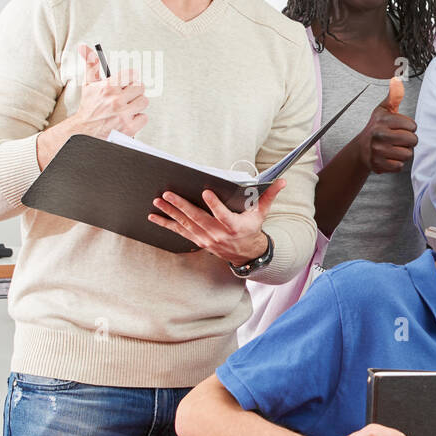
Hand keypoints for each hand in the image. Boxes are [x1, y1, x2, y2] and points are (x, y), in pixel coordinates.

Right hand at [37, 45, 147, 168]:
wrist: (84, 132)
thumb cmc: (89, 107)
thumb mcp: (88, 84)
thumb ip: (90, 64)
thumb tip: (84, 47)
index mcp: (108, 88)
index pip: (132, 74)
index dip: (130, 77)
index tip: (127, 81)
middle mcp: (116, 100)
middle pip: (140, 87)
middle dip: (134, 91)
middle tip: (126, 95)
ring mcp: (124, 115)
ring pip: (144, 102)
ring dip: (137, 104)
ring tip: (127, 107)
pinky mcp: (129, 128)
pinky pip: (144, 117)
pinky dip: (138, 118)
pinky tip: (128, 118)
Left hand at [149, 178, 286, 265]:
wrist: (246, 253)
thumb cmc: (252, 229)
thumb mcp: (261, 213)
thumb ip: (269, 196)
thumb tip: (282, 181)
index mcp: (234, 226)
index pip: (223, 215)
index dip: (215, 204)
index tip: (206, 192)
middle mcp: (218, 234)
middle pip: (198, 218)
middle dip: (182, 205)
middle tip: (168, 194)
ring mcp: (206, 239)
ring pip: (186, 224)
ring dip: (171, 212)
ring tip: (158, 201)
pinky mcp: (198, 241)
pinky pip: (179, 232)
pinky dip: (166, 224)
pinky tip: (154, 216)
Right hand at [358, 77, 417, 172]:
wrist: (361, 149)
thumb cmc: (376, 128)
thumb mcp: (383, 110)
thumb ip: (393, 97)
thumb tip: (397, 80)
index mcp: (383, 120)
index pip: (412, 126)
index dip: (410, 128)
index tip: (401, 128)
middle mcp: (379, 134)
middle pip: (412, 140)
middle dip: (410, 141)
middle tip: (401, 140)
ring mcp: (378, 150)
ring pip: (408, 154)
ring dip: (404, 152)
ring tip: (396, 148)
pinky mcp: (378, 164)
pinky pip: (399, 166)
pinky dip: (397, 163)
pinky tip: (390, 157)